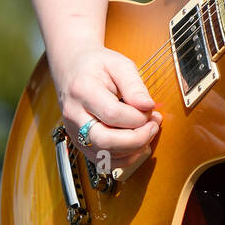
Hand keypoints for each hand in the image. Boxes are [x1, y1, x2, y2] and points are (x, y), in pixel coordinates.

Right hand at [52, 43, 161, 173]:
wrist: (71, 68)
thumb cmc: (96, 65)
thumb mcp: (119, 64)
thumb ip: (134, 85)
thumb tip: (148, 106)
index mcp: (82, 91)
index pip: (112, 114)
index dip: (137, 117)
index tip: (150, 110)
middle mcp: (74, 115)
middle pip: (105, 141)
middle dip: (137, 139)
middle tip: (153, 126)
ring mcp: (74, 131)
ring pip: (104, 155)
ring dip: (133, 150)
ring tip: (148, 131)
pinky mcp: (80, 142)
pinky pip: (102, 160)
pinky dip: (124, 158)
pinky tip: (138, 144)